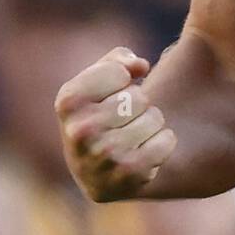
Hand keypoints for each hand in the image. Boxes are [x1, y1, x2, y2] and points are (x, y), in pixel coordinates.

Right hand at [55, 46, 176, 201]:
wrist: (94, 173)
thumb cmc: (99, 113)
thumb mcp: (97, 81)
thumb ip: (119, 60)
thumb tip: (141, 66)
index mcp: (68, 101)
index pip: (119, 71)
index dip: (123, 79)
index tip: (111, 92)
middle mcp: (80, 131)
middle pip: (139, 97)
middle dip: (138, 104)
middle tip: (122, 118)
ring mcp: (103, 156)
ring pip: (155, 117)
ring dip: (151, 123)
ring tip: (132, 134)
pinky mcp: (128, 175)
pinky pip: (167, 141)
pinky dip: (163, 143)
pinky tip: (143, 151)